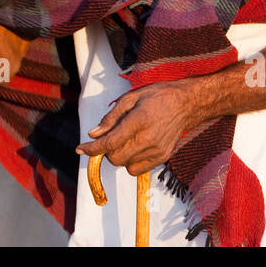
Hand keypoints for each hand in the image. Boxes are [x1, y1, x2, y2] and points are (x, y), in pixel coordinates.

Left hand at [75, 79, 198, 175]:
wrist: (186, 104)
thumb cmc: (157, 97)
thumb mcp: (130, 98)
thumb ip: (111, 118)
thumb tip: (94, 134)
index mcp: (139, 121)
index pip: (109, 143)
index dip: (91, 149)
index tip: (80, 149)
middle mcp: (148, 139)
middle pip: (115, 158)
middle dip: (106, 151)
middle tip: (109, 138)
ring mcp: (157, 151)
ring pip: (125, 165)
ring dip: (119, 156)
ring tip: (126, 140)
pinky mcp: (163, 157)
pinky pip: (138, 169)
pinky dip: (131, 162)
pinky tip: (135, 147)